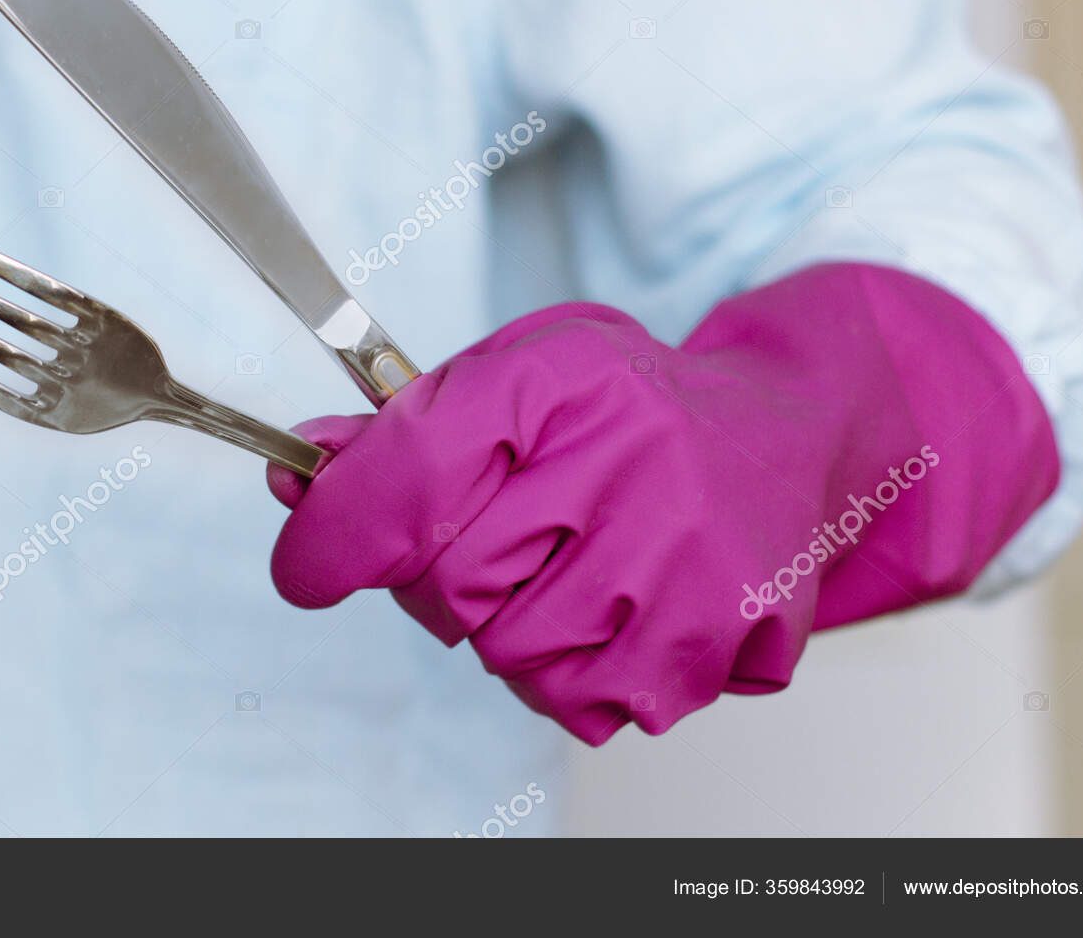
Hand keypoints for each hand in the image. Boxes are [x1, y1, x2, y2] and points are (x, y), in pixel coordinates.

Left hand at [267, 264, 1057, 742]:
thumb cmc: (629, 407)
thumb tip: (296, 472)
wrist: (786, 434)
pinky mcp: (727, 632)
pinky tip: (610, 614)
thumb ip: (403, 429)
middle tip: (492, 544)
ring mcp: (687, 552)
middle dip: (438, 581)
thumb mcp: (517, 377)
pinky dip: (573, 675)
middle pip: (450, 584)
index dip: (330, 535)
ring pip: (513, 655)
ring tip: (561, 574)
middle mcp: (630, 458)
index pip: (406, 476)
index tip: (306, 569)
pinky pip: (587, 704)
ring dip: (509, 631)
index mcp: (559, 377)